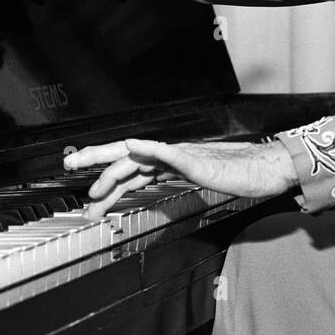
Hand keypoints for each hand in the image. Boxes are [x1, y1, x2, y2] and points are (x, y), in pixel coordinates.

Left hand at [66, 139, 298, 218]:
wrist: (266, 170)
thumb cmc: (236, 175)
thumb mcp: (193, 180)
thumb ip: (167, 178)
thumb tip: (141, 186)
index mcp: (168, 161)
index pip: (129, 163)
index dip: (103, 169)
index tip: (79, 177)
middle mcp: (171, 155)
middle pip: (126, 154)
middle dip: (95, 159)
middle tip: (68, 166)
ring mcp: (184, 155)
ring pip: (142, 156)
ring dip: (115, 169)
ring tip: (95, 186)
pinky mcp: (199, 160)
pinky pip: (172, 153)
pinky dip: (151, 149)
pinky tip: (136, 148)